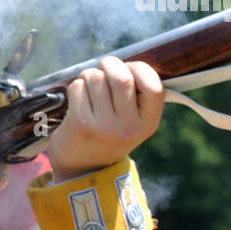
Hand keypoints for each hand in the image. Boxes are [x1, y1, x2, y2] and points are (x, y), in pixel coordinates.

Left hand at [45, 56, 163, 181]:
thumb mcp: (133, 122)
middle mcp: (129, 126)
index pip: (154, 86)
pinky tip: (77, 100)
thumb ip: (137, 96)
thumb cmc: (108, 134)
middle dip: (109, 64)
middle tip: (103, 68)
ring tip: (89, 89)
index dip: (140, 69)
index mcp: (148, 123)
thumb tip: (128, 61)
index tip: (129, 70)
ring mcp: (105, 126)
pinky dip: (76, 87)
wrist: (82, 168)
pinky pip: (78, 88)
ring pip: (96, 78)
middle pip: (121, 77)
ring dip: (89, 76)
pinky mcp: (82, 124)